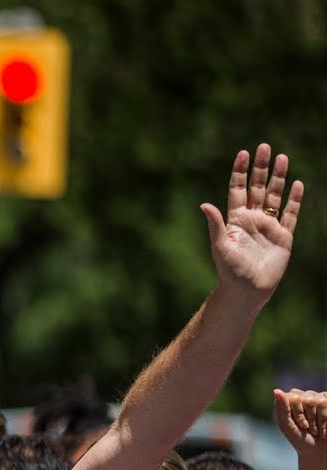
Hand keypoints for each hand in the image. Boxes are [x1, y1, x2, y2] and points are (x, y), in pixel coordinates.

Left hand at [201, 144, 303, 300]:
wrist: (247, 290)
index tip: (243, 153)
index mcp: (235, 219)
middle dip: (261, 167)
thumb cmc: (230, 270)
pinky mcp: (284, 236)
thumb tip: (204, 204)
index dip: (240, 171)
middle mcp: (252, 219)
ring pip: (275, 196)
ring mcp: (269, 226)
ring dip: (279, 177)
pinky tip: (297, 184)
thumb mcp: (220, 246)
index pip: (238, 189)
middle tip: (265, 147)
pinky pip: (290, 214)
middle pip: (258, 187)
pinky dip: (294, 199)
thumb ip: (216, 224)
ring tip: (283, 157)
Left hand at [274, 388, 326, 457]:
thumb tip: (276, 390)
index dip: (299, 413)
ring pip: (321, 401)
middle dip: (311, 418)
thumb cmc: (300, 439)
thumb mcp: (287, 426)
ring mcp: (318, 398)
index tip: (302, 426)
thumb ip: (281, 409)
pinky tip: (325, 428)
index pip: (294, 397)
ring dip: (321, 420)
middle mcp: (303, 396)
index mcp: (290, 400)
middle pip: (309, 399)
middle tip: (309, 428)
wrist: (318, 451)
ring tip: (318, 429)